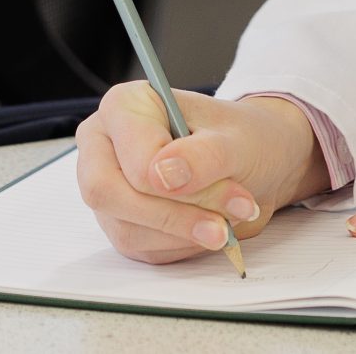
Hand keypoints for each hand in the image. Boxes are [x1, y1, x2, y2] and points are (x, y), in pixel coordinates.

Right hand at [76, 84, 332, 264]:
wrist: (251, 163)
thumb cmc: (239, 139)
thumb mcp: (235, 141)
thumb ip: (202, 155)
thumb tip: (163, 175)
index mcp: (123, 106)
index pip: (132, 157)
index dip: (178, 184)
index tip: (231, 194)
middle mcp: (104, 145)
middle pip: (107, 192)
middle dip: (172, 217)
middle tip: (223, 228)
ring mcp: (109, 188)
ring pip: (126, 229)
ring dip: (184, 234)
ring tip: (227, 222)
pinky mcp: (121, 223)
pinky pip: (141, 248)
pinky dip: (182, 246)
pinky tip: (207, 226)